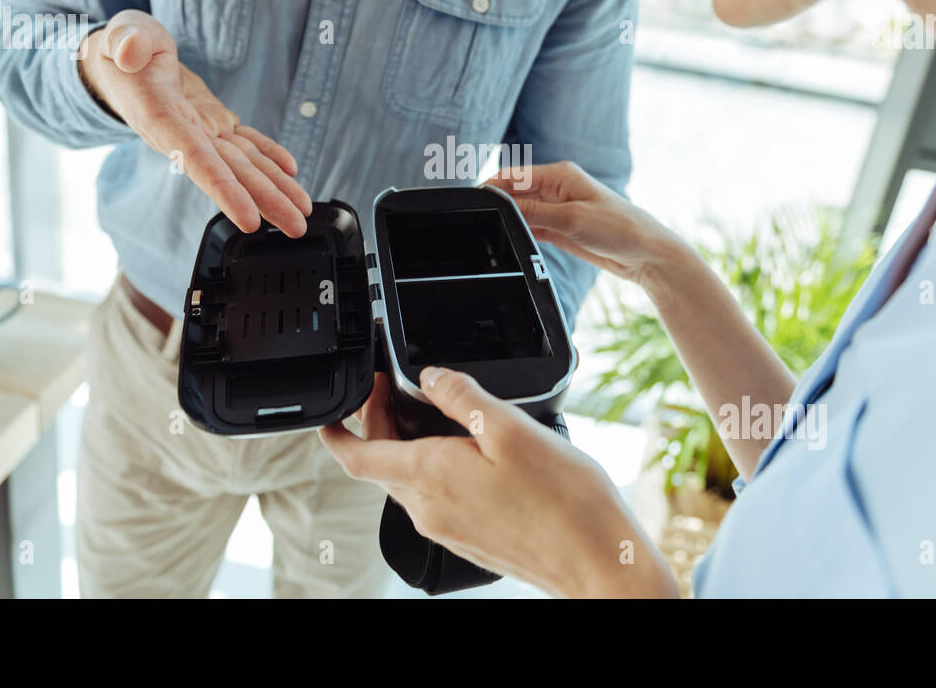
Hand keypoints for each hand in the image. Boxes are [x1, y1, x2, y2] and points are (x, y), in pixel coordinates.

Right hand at [79, 9, 310, 234]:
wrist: (122, 64)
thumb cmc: (122, 47)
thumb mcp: (121, 33)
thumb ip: (126, 39)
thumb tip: (129, 50)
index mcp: (159, 116)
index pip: (195, 158)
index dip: (223, 188)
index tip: (248, 219)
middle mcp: (183, 134)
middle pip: (229, 172)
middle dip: (264, 200)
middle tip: (296, 226)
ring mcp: (202, 131)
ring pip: (243, 164)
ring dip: (274, 189)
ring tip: (302, 212)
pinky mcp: (215, 123)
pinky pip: (246, 143)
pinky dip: (270, 156)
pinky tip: (291, 172)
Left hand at [322, 369, 678, 598]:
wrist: (598, 559)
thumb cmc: (563, 501)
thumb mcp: (510, 426)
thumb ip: (462, 396)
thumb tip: (430, 377)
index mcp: (428, 476)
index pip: (355, 457)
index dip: (337, 429)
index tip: (340, 405)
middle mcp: (428, 508)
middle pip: (381, 463)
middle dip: (380, 423)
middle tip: (398, 387)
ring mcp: (448, 527)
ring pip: (408, 479)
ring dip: (410, 444)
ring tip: (438, 411)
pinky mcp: (468, 536)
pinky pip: (435, 496)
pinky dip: (436, 466)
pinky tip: (470, 448)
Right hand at [485, 161, 686, 290]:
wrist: (645, 255)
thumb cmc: (619, 228)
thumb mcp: (571, 218)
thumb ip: (534, 210)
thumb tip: (502, 203)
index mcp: (559, 174)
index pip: (513, 175)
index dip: (491, 187)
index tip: (472, 202)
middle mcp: (556, 188)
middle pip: (514, 193)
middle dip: (499, 206)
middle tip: (480, 225)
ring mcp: (558, 209)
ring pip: (522, 212)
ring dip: (511, 222)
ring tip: (497, 236)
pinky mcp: (561, 229)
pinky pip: (533, 228)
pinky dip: (523, 234)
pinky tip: (515, 244)